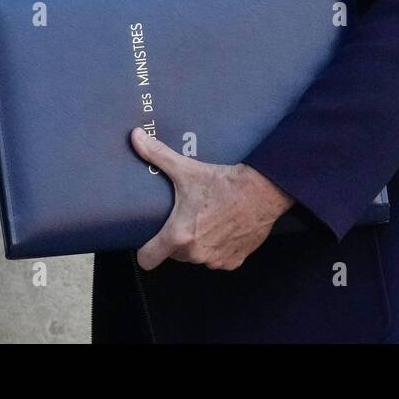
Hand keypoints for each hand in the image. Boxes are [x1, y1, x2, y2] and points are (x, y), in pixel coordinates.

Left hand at [129, 127, 295, 271]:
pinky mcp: (233, 261)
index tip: (149, 241)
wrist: (262, 191)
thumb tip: (136, 137)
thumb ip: (158, 155)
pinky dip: (218, 248)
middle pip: (174, 255)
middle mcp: (196, 254)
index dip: (145, 251)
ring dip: (198, 245)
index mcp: (179, 236)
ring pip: (196, 257)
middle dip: (176, 240)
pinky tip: (223, 229)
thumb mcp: (187, 169)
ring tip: (205, 221)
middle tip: (184, 218)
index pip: (148, 259)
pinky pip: (218, 259)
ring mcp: (216, 260)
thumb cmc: (223, 183)